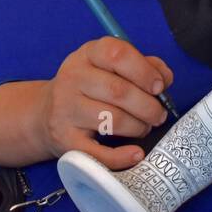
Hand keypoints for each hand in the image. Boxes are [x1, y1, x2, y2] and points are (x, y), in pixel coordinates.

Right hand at [34, 37, 173, 170]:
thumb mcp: (110, 67)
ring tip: (144, 127)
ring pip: (113, 119)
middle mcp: (72, 78)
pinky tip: (136, 153)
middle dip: (148, 106)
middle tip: (158, 115)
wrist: (46, 113)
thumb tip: (165, 77)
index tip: (159, 86)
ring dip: (138, 127)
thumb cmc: (89, 88)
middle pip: (119, 91)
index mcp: (88, 54)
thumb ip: (142, 66)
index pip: (117, 54)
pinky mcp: (65, 139)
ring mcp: (66, 109)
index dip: (144, 71)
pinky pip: (99, 152)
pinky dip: (123, 156)